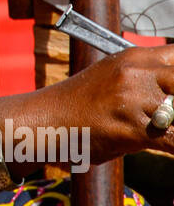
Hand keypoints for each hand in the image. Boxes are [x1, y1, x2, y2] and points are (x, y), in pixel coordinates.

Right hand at [22, 44, 173, 164]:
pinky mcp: (133, 128)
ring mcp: (134, 99)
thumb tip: (172, 97)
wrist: (44, 122)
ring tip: (166, 131)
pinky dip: (173, 146)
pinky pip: (173, 140)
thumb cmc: (79, 107)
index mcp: (134, 57)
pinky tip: (168, 148)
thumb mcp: (113, 79)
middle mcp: (136, 73)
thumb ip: (145, 81)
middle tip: (173, 116)